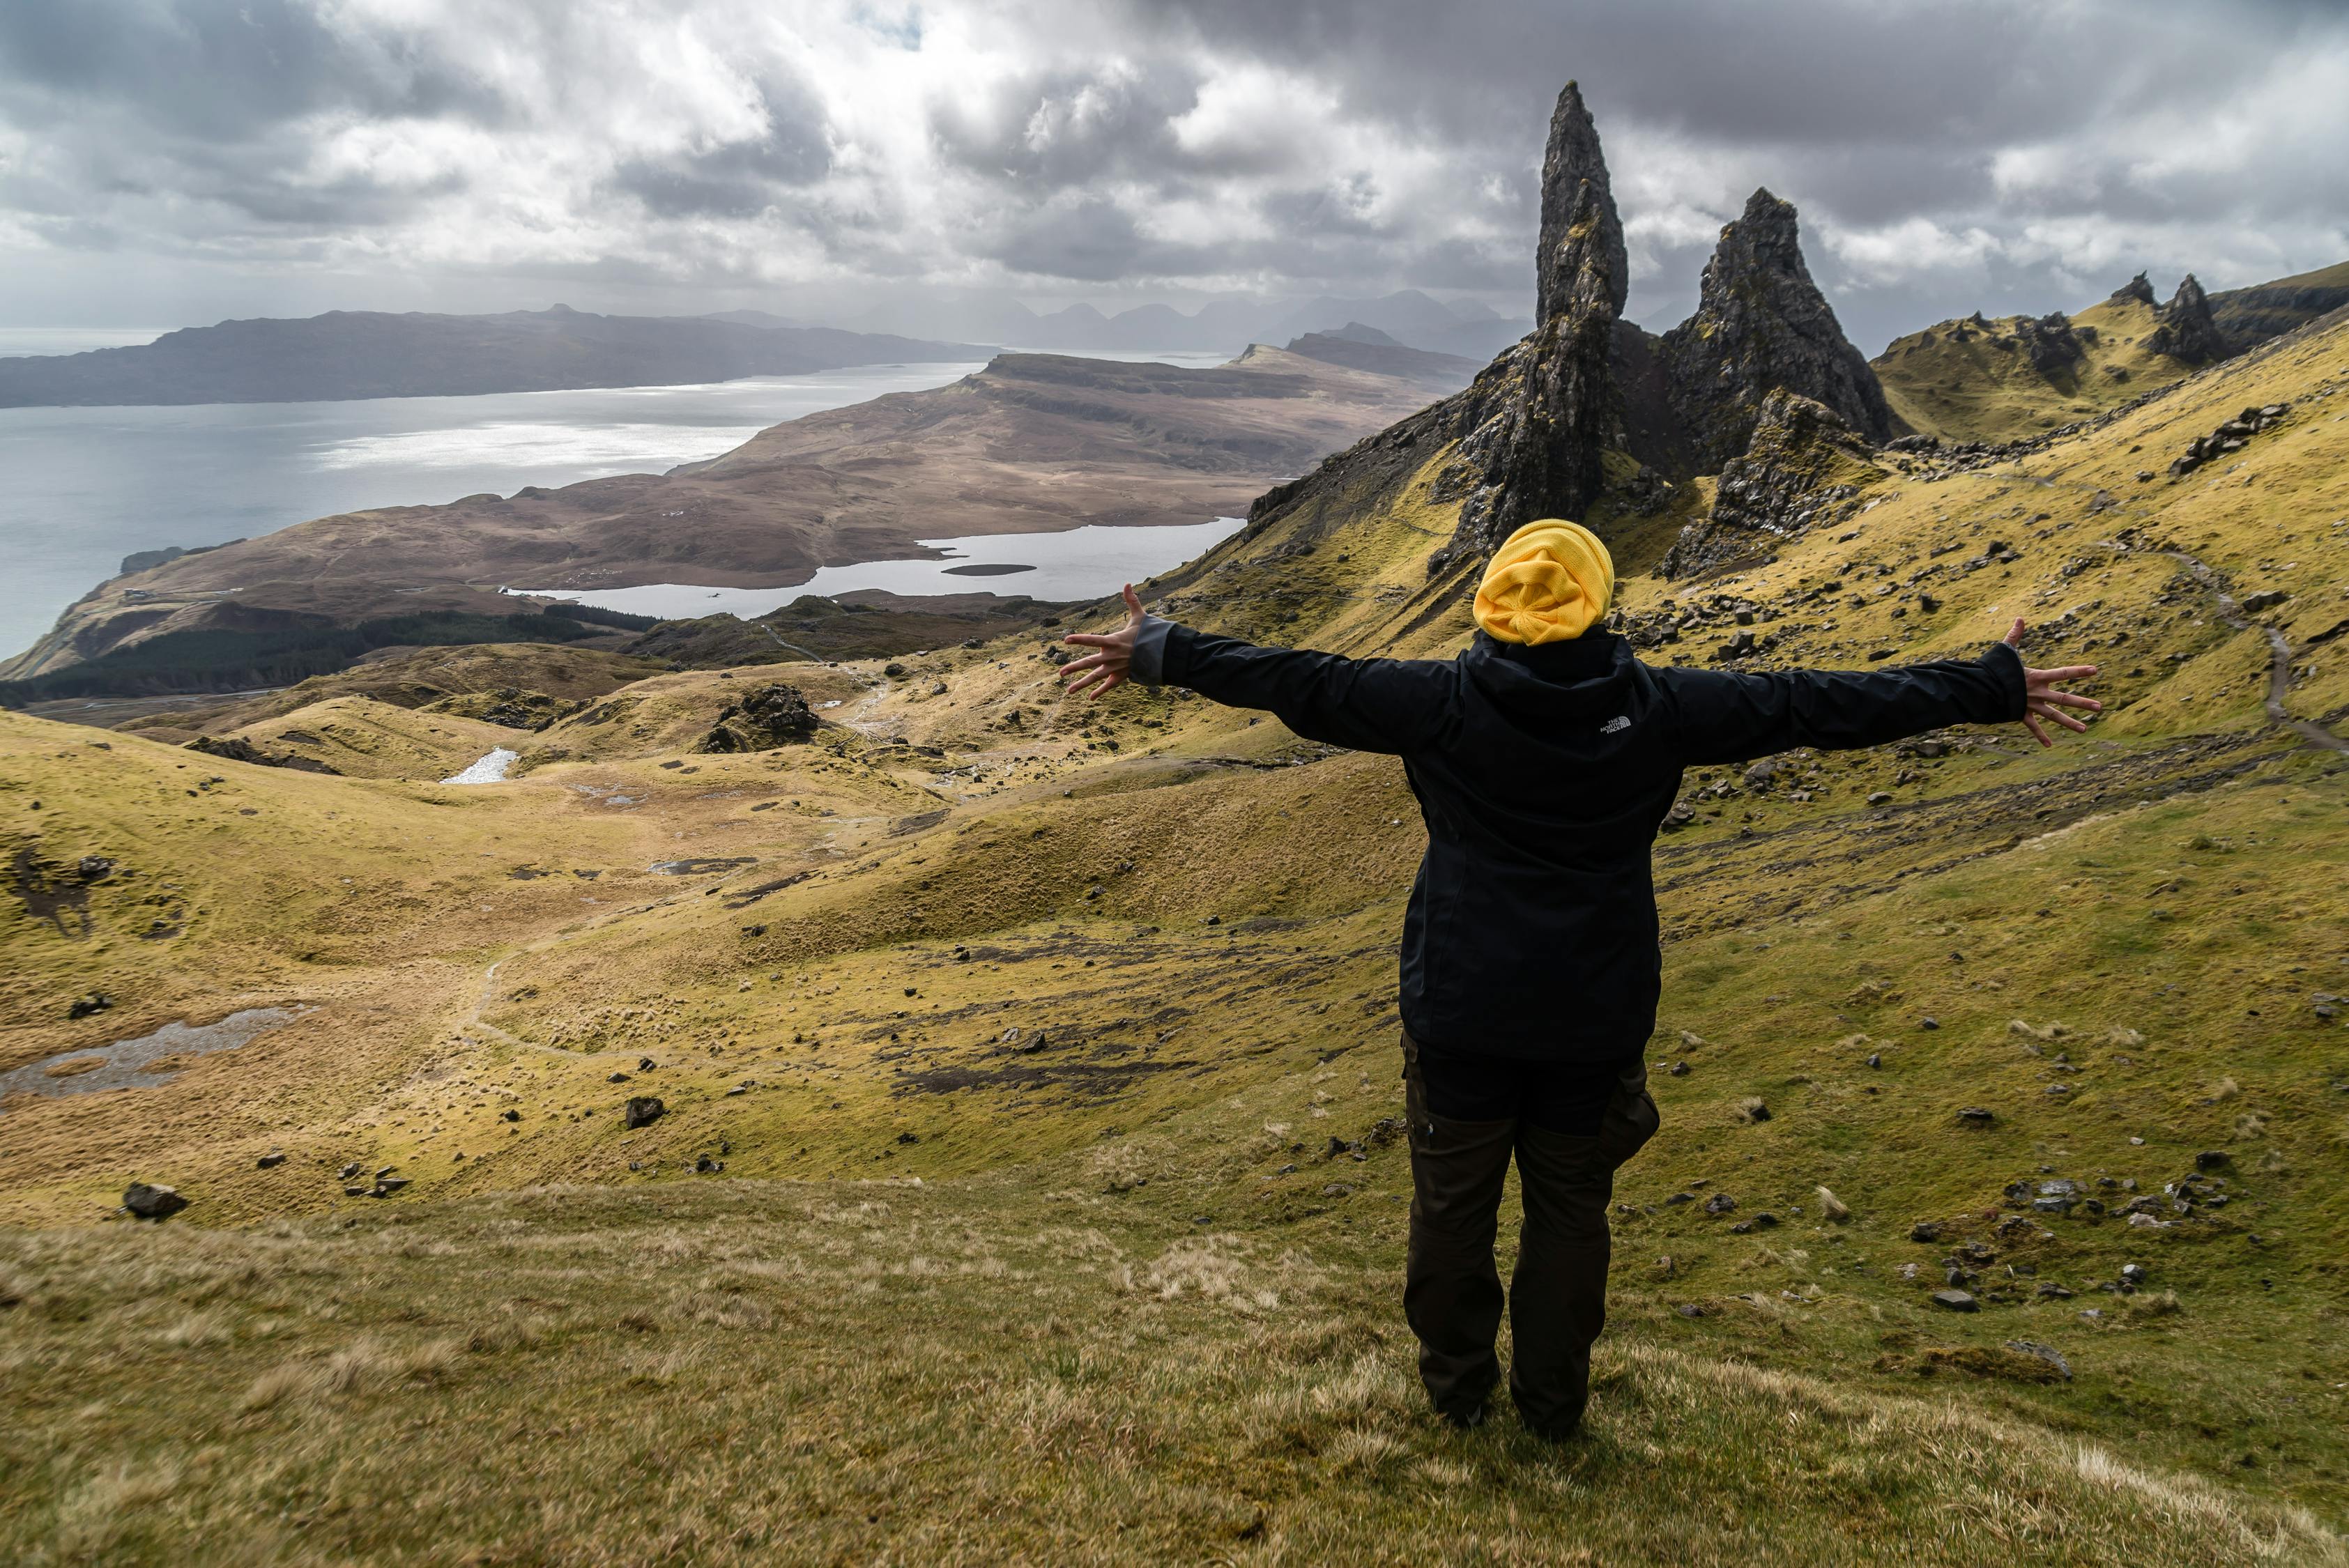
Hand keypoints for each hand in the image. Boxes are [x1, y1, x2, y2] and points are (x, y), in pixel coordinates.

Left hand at [1062, 584, 1144, 698]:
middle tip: (1060, 673)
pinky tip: (1090, 698)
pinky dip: (1100, 692)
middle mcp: (1111, 656)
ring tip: (1068, 690)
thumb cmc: (1148, 634)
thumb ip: (1131, 600)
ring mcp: (1116, 669)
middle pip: (1089, 663)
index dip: (1079, 639)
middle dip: (1074, 668)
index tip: (1066, 640)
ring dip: (1082, 684)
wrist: (1162, 654)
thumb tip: (1127, 583)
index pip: (1092, 640)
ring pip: (1096, 678)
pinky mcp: (1122, 677)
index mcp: (1113, 641)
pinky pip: (1109, 686)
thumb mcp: (1139, 616)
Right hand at [2003, 618, 2102, 746]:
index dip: (2079, 671)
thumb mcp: (2005, 650)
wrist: (1980, 689)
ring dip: (2070, 723)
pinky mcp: (2021, 714)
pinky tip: (2050, 745)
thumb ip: (2014, 635)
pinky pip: (2033, 727)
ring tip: (2085, 729)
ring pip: (2054, 716)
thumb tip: (2020, 618)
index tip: (2095, 671)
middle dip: (2082, 703)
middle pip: (2064, 699)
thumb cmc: (1992, 669)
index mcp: (2036, 677)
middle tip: (2100, 708)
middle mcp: (2037, 693)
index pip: (2062, 673)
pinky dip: (2040, 736)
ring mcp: (2030, 705)